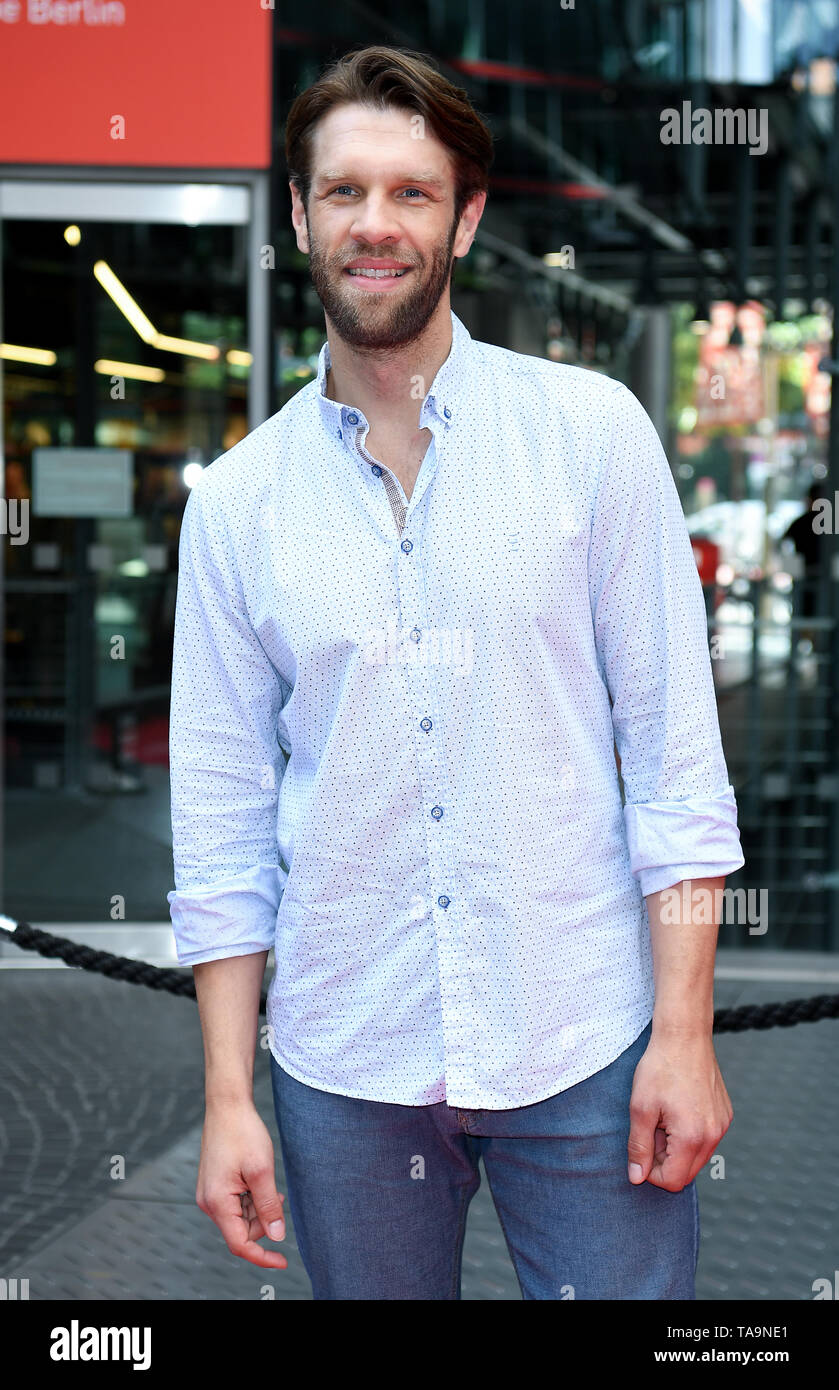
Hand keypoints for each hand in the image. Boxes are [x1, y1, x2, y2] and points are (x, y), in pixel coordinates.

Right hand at [196, 1098, 287, 1268]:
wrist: (227, 1106)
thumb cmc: (242, 1133)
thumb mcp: (262, 1171)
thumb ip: (269, 1206)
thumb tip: (277, 1236)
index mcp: (217, 1203)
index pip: (240, 1244)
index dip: (262, 1256)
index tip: (283, 1261)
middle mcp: (209, 1202)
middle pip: (241, 1230)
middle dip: (263, 1221)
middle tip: (277, 1194)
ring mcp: (210, 1193)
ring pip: (240, 1217)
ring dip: (258, 1207)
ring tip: (268, 1182)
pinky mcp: (215, 1185)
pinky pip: (236, 1203)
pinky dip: (251, 1197)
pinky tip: (259, 1179)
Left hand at [626, 1031, 732, 1191]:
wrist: (685, 1036)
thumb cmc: (660, 1068)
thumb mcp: (640, 1108)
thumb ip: (639, 1147)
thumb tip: (636, 1177)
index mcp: (692, 1138)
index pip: (673, 1181)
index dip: (651, 1172)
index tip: (641, 1147)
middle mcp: (713, 1136)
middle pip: (687, 1173)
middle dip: (665, 1160)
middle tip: (651, 1129)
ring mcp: (722, 1125)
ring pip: (697, 1157)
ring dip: (677, 1148)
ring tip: (663, 1118)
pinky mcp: (725, 1114)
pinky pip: (706, 1139)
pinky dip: (689, 1134)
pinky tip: (677, 1109)